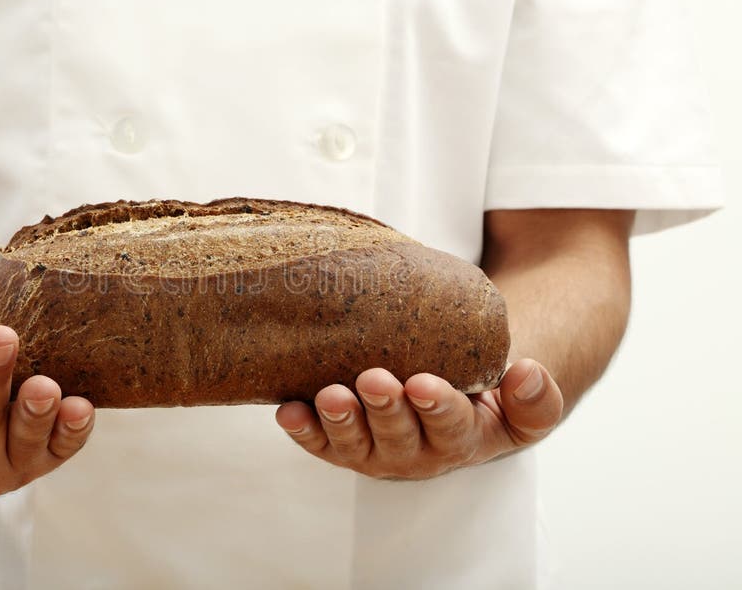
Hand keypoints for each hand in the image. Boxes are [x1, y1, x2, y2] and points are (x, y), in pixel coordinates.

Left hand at [275, 359, 562, 479]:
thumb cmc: (487, 396)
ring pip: (353, 444)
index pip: (451, 427)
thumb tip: (527, 372)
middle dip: (384, 409)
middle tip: (374, 379)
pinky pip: (318, 442)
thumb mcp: (523, 404)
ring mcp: (373, 450)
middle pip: (396, 436)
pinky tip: (287, 410)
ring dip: (339, 420)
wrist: (452, 398)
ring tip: (330, 396)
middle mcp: (414, 452)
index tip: (424, 383)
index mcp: (460, 440)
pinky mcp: (340, 443)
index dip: (437, 407)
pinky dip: (302, 428)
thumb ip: (536, 397)